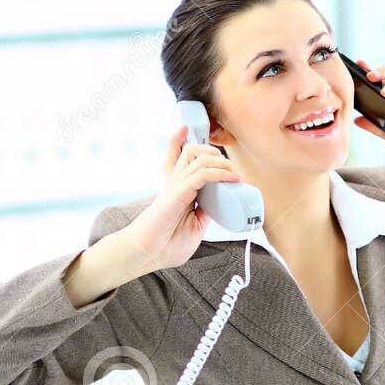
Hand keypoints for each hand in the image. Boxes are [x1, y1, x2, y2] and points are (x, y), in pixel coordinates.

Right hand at [118, 126, 245, 270]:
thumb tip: (220, 204)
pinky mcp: (177, 193)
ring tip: (235, 174)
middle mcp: (174, 184)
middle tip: (230, 167)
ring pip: (198, 157)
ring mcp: (175, 186)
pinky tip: (233, 178)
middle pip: (190, 151)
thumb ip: (204, 213)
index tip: (184, 129)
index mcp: (175, 190)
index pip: (175, 158)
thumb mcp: (194, 227)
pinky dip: (220, 173)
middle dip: (213, 151)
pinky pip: (202, 174)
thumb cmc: (166, 245)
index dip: (176, 141)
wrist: (149, 254)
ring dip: (222, 161)